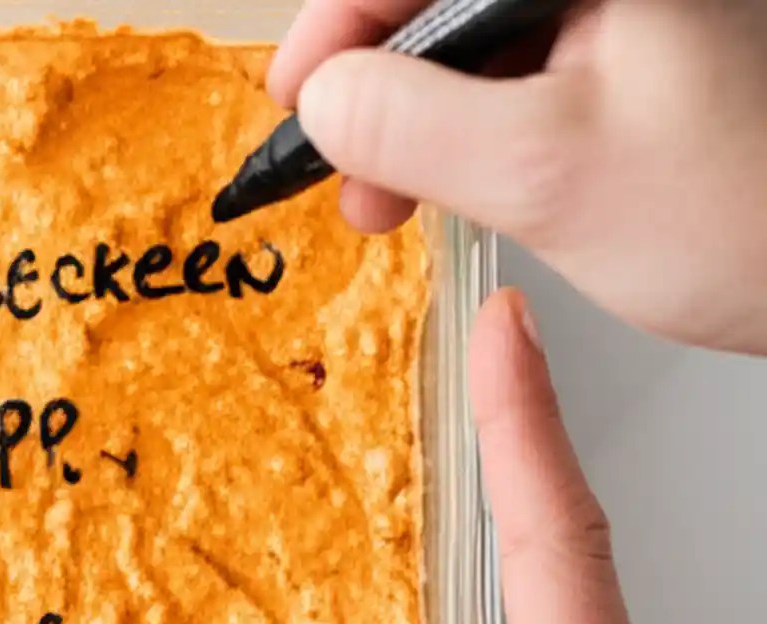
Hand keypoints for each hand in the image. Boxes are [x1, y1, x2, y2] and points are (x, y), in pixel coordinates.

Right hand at [165, 290, 672, 623]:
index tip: (503, 323)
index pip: (555, 538)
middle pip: (546, 549)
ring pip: (521, 603)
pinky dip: (446, 613)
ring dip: (456, 535)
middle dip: (498, 447)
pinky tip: (389, 613)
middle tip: (456, 345)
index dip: (521, 420)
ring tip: (391, 466)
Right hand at [270, 0, 766, 355]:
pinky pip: (515, 85)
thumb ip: (411, 124)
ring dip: (416, 128)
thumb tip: (327, 99)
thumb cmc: (748, 214)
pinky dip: (468, 140)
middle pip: (438, 8)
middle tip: (346, 171)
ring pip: (472, 53)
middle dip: (374, 93)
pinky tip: (459, 188)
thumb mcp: (545, 172)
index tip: (293, 97)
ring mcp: (617, 24)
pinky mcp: (625, 68)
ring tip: (395, 201)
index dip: (332, 29)